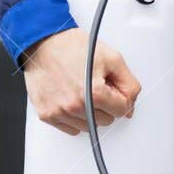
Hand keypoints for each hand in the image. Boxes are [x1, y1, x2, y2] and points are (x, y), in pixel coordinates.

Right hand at [22, 27, 141, 136]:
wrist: (44, 44)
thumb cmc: (73, 47)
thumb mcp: (112, 58)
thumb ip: (129, 83)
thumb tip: (130, 106)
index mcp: (95, 93)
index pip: (122, 110)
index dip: (120, 95)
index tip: (111, 85)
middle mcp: (76, 106)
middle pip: (106, 120)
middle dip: (105, 103)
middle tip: (95, 84)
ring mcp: (60, 113)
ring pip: (89, 126)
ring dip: (90, 111)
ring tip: (81, 89)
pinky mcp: (47, 115)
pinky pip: (71, 128)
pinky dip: (74, 117)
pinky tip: (71, 97)